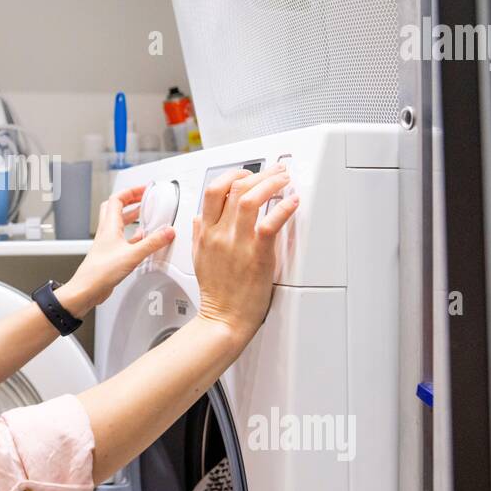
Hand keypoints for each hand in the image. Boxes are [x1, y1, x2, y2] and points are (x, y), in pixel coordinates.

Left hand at [59, 184, 175, 314]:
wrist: (86, 289)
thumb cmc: (100, 272)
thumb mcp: (132, 255)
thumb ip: (152, 243)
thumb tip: (167, 232)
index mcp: (109, 226)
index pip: (118, 199)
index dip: (131, 191)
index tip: (145, 189)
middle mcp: (107, 232)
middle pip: (116, 208)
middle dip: (131, 200)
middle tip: (144, 198)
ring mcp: (108, 243)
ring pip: (119, 223)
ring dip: (132, 216)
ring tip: (145, 214)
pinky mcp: (111, 254)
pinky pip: (123, 239)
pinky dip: (133, 235)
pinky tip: (142, 239)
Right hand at [192, 164, 298, 339]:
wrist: (224, 318)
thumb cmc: (216, 293)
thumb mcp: (198, 258)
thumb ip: (199, 234)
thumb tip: (199, 217)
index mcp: (206, 233)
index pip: (213, 191)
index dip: (232, 175)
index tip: (246, 173)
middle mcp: (220, 234)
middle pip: (235, 189)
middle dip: (258, 174)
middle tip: (274, 171)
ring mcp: (238, 243)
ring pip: (251, 199)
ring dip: (271, 183)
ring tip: (285, 179)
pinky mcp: (257, 255)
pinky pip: (270, 224)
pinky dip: (283, 208)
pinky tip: (293, 200)